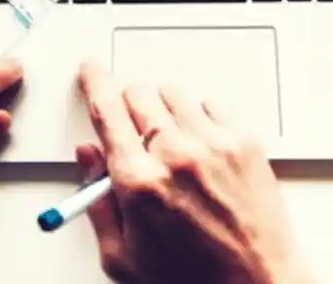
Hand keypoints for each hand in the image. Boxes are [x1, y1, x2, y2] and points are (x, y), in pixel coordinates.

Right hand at [75, 62, 311, 283]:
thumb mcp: (122, 257)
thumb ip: (97, 202)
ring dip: (163, 106)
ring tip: (169, 139)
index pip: (106, 111)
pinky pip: (213, 103)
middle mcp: (176, 156)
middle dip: (127, 101)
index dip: (93, 83)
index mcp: (139, 183)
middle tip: (130, 122)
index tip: (90, 70)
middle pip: (138, 93)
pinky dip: (201, 114)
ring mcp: (213, 144)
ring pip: (174, 92)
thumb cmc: (193, 279)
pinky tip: (200, 142)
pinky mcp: (244, 142)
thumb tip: (88, 157)